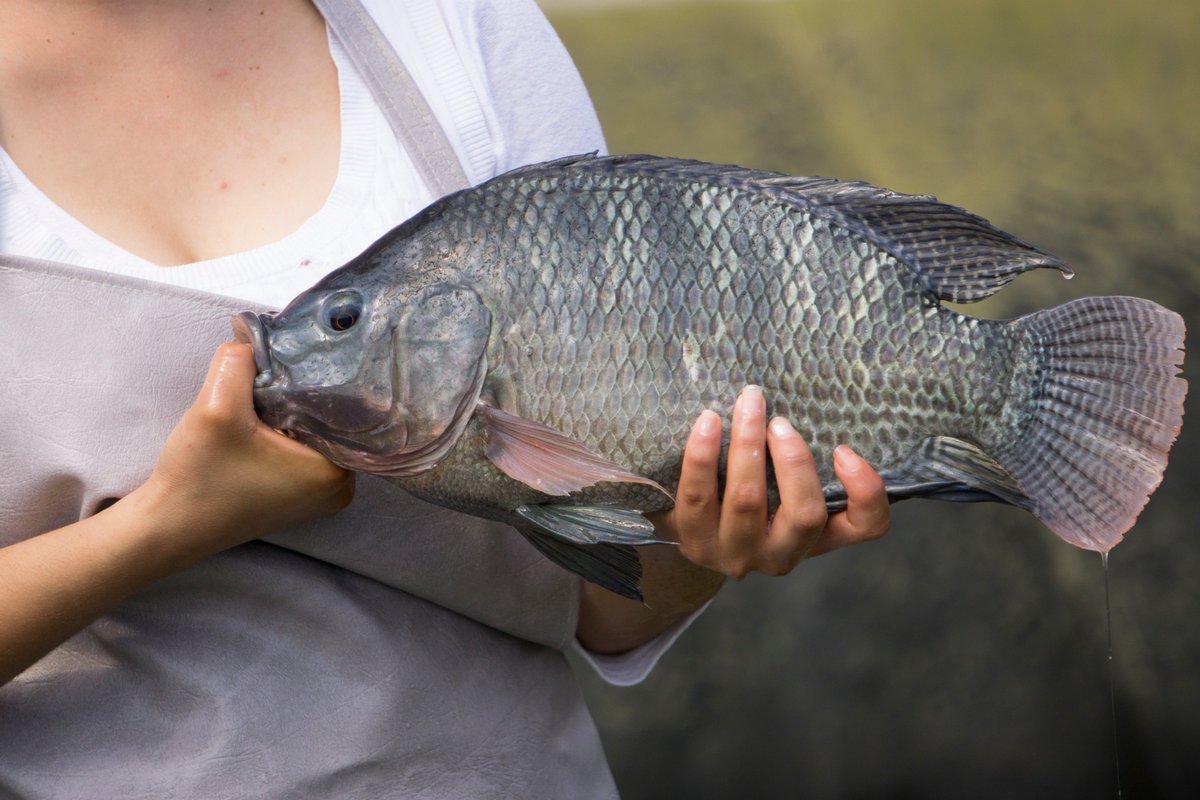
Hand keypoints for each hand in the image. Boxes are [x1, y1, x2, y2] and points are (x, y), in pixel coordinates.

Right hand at [137, 342, 354, 560]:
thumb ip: (238, 363)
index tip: (286, 355)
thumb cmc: (196, 479)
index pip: (340, 404)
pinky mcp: (298, 496)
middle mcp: (341, 486)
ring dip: (286, 412)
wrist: (167, 528)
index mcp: (337, 470)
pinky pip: (300, 449)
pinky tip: (256, 425)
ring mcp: (321, 496)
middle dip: (297, 393)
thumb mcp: (215, 408)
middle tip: (267, 374)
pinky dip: (281, 432)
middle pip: (327, 418)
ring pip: (311, 431)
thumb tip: (251, 334)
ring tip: (258, 400)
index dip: (311, 374)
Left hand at [652, 385, 889, 578]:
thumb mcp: (787, 489)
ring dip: (747, 444)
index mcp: (818, 538)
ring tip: (746, 406)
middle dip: (792, 457)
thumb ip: (806, 462)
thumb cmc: (752, 499)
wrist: (693, 531)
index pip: (866, 527)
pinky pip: (697, 496)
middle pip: (804, 513)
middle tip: (778, 418)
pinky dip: (703, 455)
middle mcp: (782, 555)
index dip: (866, 491)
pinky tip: (707, 423)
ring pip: (747, 500)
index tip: (844, 449)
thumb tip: (812, 402)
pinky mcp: (694, 542)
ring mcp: (737, 554)